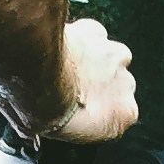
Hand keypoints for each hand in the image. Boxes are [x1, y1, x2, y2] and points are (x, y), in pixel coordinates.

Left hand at [34, 17, 140, 147]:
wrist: (36, 77)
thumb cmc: (44, 110)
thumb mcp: (54, 132)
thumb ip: (67, 125)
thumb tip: (43, 121)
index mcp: (125, 115)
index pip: (115, 115)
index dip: (92, 112)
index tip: (73, 110)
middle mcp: (127, 84)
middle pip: (113, 84)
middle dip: (94, 85)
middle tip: (64, 88)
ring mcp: (114, 54)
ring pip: (106, 57)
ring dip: (89, 60)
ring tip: (60, 67)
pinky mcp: (96, 31)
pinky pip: (90, 34)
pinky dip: (78, 38)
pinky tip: (58, 47)